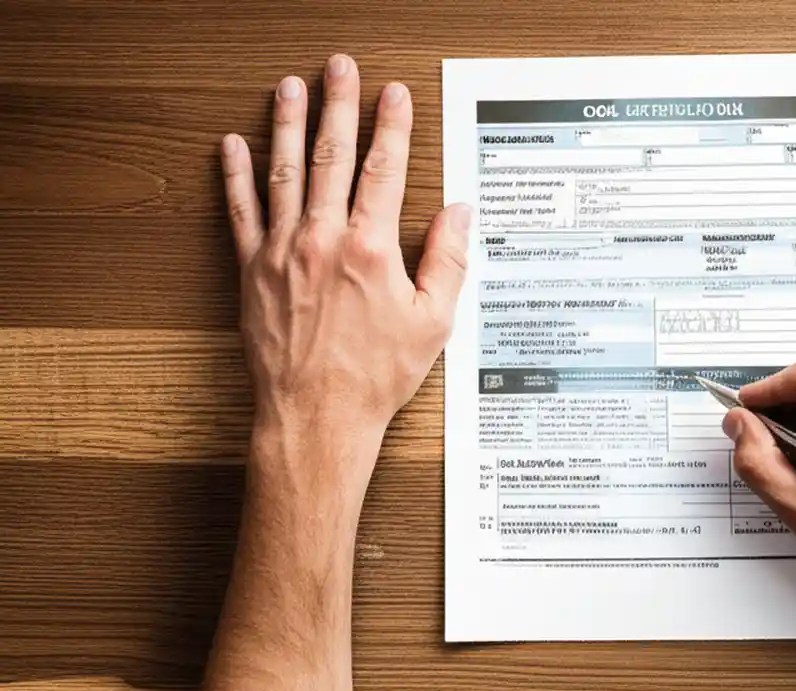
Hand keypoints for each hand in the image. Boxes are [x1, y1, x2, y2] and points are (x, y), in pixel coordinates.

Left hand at [219, 55, 468, 438]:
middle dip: (337, 107)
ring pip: (285, 173)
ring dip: (288, 125)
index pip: (383, 171)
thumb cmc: (373, 376)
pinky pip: (242, 212)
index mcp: (370, 249)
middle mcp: (322, 240)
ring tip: (290, 89)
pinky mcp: (252, 271)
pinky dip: (237, 176)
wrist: (315, 414)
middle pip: (332, 157)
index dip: (390, 127)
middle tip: (338, 69)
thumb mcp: (433, 323)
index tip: (393, 95)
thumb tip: (460, 215)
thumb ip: (448, 262)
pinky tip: (234, 147)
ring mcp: (282, 252)